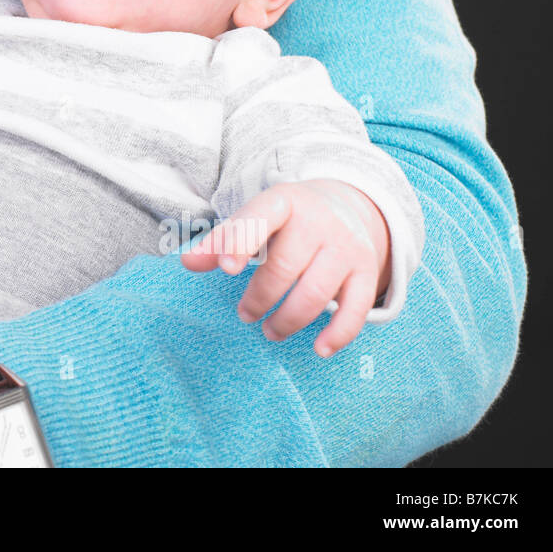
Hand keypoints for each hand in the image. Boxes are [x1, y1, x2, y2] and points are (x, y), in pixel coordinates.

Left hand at [181, 179, 390, 356]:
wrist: (348, 206)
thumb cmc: (287, 219)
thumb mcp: (256, 218)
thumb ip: (221, 240)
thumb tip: (187, 262)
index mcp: (283, 201)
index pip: (260, 218)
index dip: (241, 242)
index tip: (225, 270)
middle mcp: (318, 222)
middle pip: (284, 266)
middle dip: (260, 297)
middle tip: (244, 314)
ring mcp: (346, 247)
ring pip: (316, 292)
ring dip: (288, 320)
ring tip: (269, 331)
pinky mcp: (366, 272)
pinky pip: (356, 308)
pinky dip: (338, 333)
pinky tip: (320, 349)